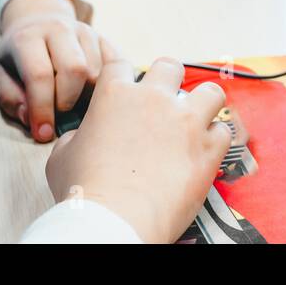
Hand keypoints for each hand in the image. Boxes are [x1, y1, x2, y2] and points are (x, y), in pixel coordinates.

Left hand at [0, 0, 112, 142]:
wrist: (39, 23)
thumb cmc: (18, 58)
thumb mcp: (2, 77)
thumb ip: (12, 100)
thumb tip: (32, 120)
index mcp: (28, 38)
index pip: (40, 74)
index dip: (42, 108)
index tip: (43, 133)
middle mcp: (59, 29)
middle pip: (76, 69)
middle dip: (68, 101)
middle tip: (59, 114)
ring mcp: (85, 31)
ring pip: (98, 71)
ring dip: (88, 96)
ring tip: (73, 103)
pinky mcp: (104, 39)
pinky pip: (115, 69)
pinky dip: (106, 88)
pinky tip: (91, 94)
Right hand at [44, 56, 231, 242]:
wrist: (114, 219)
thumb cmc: (85, 192)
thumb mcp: (62, 157)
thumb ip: (75, 138)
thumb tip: (80, 139)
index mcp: (115, 95)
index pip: (120, 65)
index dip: (122, 75)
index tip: (126, 88)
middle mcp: (153, 100)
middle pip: (170, 67)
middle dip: (169, 80)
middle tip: (165, 100)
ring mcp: (185, 122)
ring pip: (210, 91)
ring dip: (204, 103)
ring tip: (198, 118)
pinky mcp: (207, 149)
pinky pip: (224, 131)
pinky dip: (216, 140)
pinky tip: (206, 150)